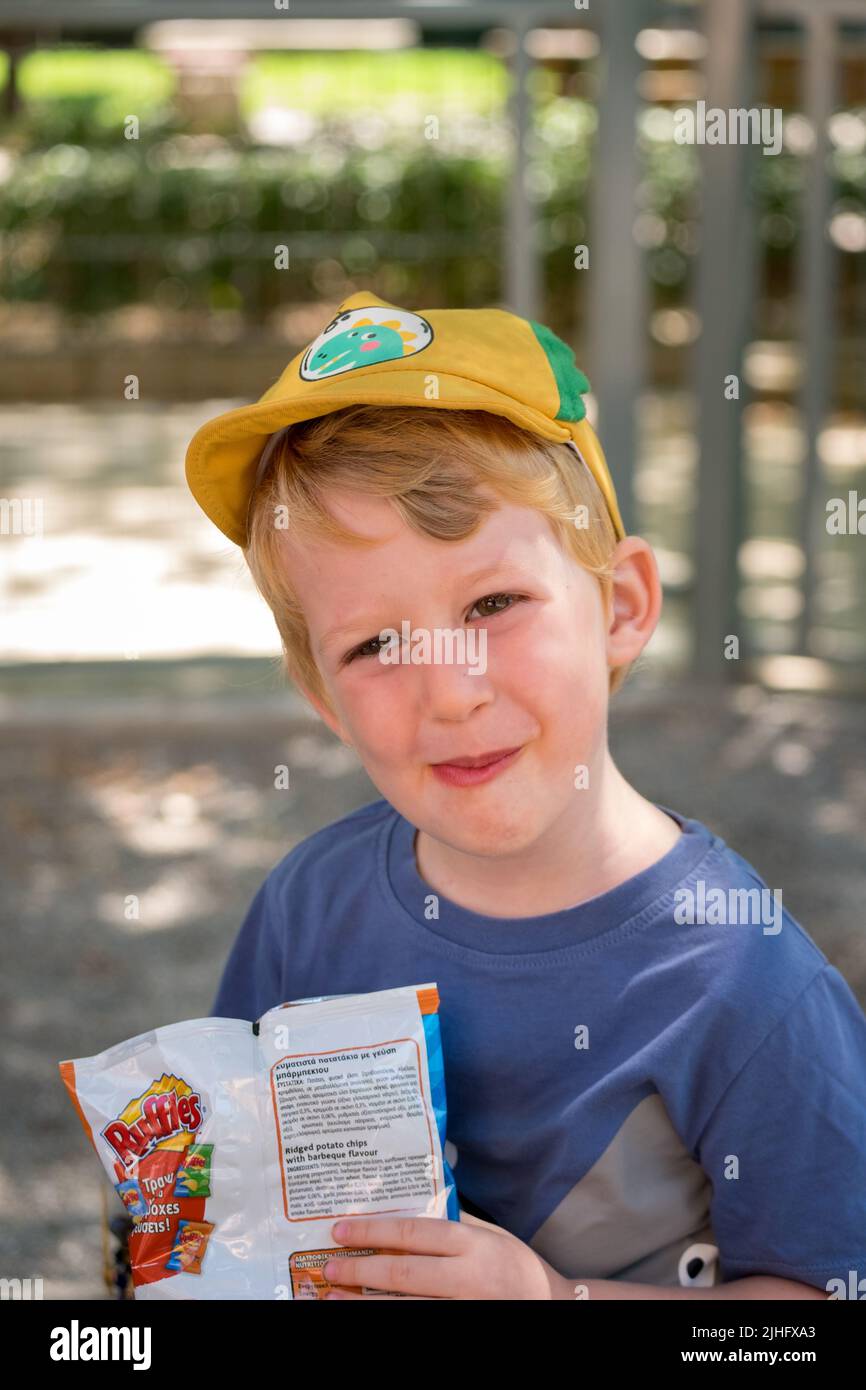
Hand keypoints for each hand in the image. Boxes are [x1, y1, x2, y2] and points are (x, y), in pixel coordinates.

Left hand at [320, 1210, 569, 1299]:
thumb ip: (452, 1220)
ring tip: (332, 1295)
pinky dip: (387, 1318)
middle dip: (360, 1269)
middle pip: (404, 1274)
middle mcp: (467, 1278)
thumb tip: (406, 1200)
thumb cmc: (513, 1264)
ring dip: (363, 1303)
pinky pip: (417, 1324)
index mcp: (472, 1245)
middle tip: (328, 1265)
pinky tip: (364, 1312)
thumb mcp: (488, 1234)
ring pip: (404, 1309)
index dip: (374, 1230)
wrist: (550, 1306)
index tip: (341, 1229)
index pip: (415, 1232)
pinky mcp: (460, 1327)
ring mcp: (464, 1308)